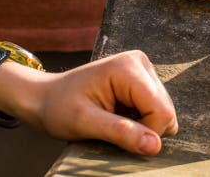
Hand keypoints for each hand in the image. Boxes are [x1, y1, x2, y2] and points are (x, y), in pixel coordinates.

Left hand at [0, 50, 177, 155]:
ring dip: (141, 125)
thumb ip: (121, 132)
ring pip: (163, 112)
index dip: (146, 134)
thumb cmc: (58, 107)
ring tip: (112, 120)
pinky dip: (139, 121)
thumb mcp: (84, 123)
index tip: (118, 138)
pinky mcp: (141, 80)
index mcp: (128, 67)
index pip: (161, 110)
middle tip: (110, 127)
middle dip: (143, 129)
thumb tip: (154, 146)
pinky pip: (155, 110)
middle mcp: (140, 63)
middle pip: (166, 111)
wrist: (44, 98)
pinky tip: (117, 116)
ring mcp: (142, 70)